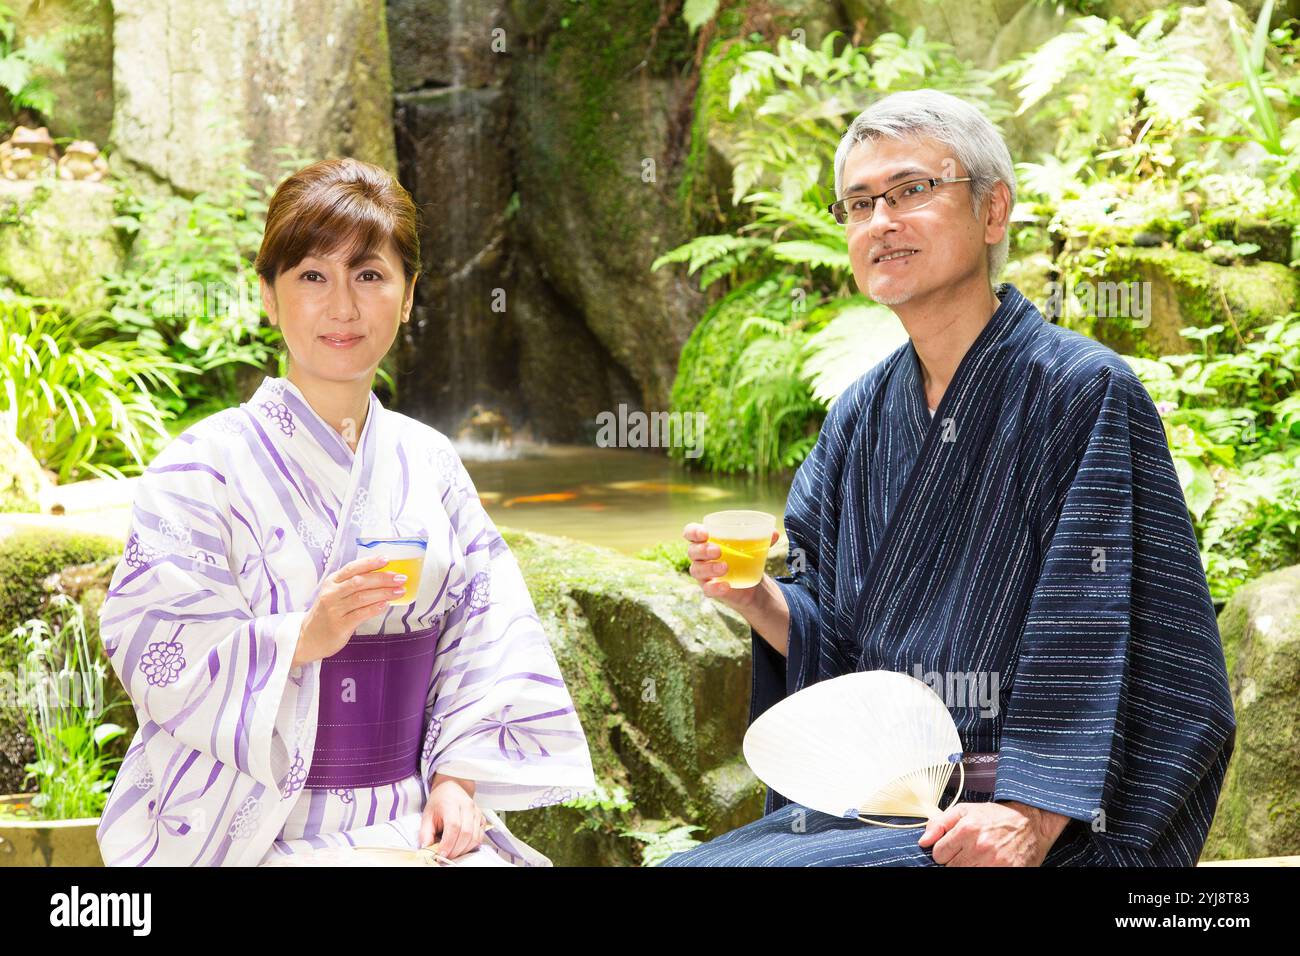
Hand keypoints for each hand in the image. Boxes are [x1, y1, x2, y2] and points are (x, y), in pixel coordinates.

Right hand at [292, 555, 407, 665]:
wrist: (307, 638)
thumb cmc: (326, 614)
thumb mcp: (335, 594)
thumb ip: (353, 585)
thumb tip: (382, 577)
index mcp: (332, 582)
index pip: (352, 568)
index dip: (370, 562)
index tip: (387, 559)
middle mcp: (331, 594)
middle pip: (359, 581)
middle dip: (382, 578)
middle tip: (400, 578)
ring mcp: (334, 610)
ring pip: (362, 597)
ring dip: (383, 592)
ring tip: (399, 591)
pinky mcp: (339, 625)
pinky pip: (360, 614)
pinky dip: (375, 608)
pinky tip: (386, 604)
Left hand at [420, 772, 485, 858]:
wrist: (451, 789)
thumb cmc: (439, 802)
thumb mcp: (427, 815)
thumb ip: (425, 833)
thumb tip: (426, 849)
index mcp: (452, 803)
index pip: (454, 826)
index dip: (448, 843)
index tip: (440, 854)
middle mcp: (467, 806)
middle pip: (466, 833)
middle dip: (456, 850)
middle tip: (446, 856)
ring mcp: (477, 812)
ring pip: (475, 837)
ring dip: (464, 850)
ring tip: (453, 852)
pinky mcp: (482, 818)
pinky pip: (480, 836)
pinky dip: (472, 846)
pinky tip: (462, 847)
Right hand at [682, 522, 779, 611]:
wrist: (751, 582)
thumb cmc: (746, 556)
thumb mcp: (755, 546)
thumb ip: (763, 538)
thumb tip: (774, 533)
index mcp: (706, 540)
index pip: (690, 532)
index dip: (693, 532)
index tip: (705, 533)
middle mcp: (700, 557)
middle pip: (692, 551)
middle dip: (702, 550)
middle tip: (718, 550)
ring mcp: (703, 574)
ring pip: (696, 570)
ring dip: (709, 568)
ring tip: (725, 567)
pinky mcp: (710, 589)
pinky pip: (707, 589)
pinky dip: (715, 587)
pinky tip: (726, 585)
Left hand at [917, 800, 1068, 865]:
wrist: (1031, 822)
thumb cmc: (997, 817)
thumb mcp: (965, 810)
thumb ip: (940, 823)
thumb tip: (924, 841)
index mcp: (967, 829)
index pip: (938, 854)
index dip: (944, 851)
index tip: (954, 847)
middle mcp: (979, 846)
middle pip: (951, 867)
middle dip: (957, 860)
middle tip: (969, 851)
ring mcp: (994, 861)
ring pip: (964, 873)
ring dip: (969, 866)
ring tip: (979, 857)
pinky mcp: (1007, 871)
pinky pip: (984, 876)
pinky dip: (984, 870)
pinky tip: (988, 863)